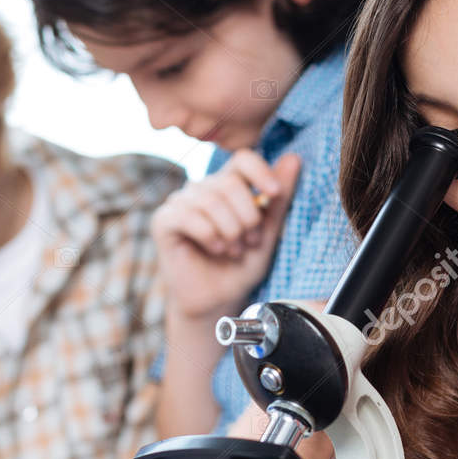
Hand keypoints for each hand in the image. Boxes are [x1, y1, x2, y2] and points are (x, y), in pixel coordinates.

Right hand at [152, 150, 298, 323]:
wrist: (219, 300)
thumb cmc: (242, 266)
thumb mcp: (268, 232)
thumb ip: (279, 198)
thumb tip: (294, 159)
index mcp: (228, 185)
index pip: (243, 158)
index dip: (260, 172)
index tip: (274, 194)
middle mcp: (202, 188)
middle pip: (229, 181)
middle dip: (247, 216)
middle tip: (250, 241)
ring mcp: (180, 202)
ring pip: (210, 200)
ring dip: (229, 230)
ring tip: (234, 250)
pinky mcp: (164, 220)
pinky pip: (189, 216)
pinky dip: (209, 236)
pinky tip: (216, 249)